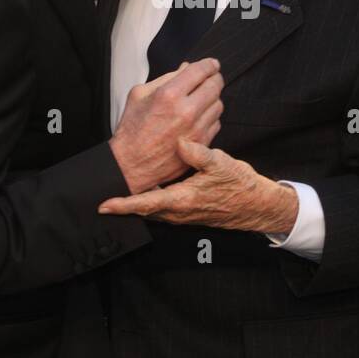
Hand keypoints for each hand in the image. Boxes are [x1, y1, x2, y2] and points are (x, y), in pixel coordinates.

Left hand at [99, 138, 298, 234]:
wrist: (255, 205)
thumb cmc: (239, 186)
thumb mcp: (221, 165)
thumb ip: (199, 154)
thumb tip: (180, 143)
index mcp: (183, 200)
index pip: (146, 204)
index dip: (124, 205)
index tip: (104, 205)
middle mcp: (178, 211)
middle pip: (143, 208)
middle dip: (123, 204)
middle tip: (104, 198)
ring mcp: (181, 214)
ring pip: (151, 208)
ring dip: (135, 202)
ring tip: (117, 195)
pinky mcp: (185, 212)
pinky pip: (160, 207)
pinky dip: (149, 201)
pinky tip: (147, 189)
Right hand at [109, 60, 223, 194]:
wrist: (131, 164)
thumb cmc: (132, 129)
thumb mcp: (140, 95)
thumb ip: (166, 78)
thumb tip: (186, 67)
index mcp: (169, 95)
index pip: (200, 71)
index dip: (209, 64)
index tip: (212, 64)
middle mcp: (186, 111)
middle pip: (215, 86)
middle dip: (215, 78)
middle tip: (211, 78)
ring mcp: (196, 129)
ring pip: (218, 105)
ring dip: (213, 98)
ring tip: (201, 99)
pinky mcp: (201, 144)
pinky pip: (216, 123)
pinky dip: (210, 117)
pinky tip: (199, 117)